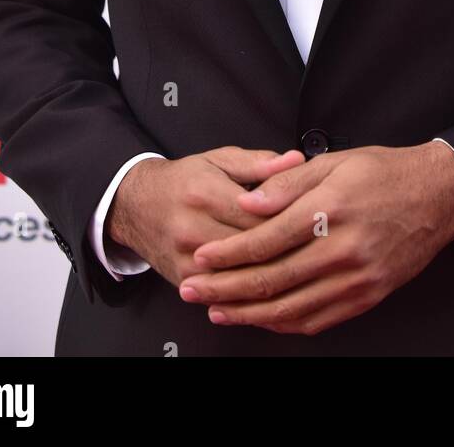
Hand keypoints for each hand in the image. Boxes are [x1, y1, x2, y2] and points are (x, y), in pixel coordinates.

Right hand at [106, 146, 306, 286]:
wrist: (137, 206)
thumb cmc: (184, 181)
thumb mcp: (220, 160)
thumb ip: (260, 163)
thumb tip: (296, 161)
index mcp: (206, 193)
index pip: (258, 214)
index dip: (290, 218)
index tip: (314, 219)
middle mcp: (193, 227)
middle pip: (252, 247)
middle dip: (286, 248)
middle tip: (316, 247)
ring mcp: (187, 259)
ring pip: (240, 275)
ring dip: (272, 274)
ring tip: (301, 268)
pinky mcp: (184, 280)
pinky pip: (224, 293)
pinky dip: (249, 292)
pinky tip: (273, 287)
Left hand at [178, 141, 453, 335]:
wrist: (437, 195)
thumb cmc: (384, 172)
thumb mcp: (334, 161)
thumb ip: (287, 184)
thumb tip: (247, 203)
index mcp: (331, 208)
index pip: (267, 239)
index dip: (229, 253)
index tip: (202, 259)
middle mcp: (344, 247)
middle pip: (272, 279)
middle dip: (226, 288)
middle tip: (193, 290)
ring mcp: (357, 277)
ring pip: (291, 306)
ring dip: (248, 313)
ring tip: (218, 310)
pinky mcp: (368, 296)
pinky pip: (318, 318)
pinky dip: (284, 322)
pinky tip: (261, 318)